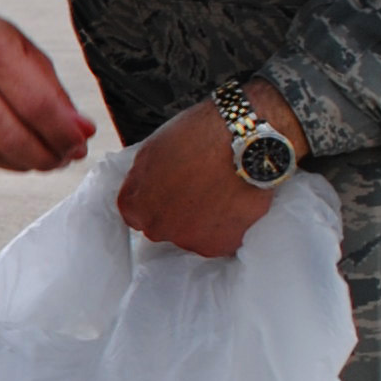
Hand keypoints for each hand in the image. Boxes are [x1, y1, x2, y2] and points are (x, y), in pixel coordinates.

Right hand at [0, 5, 95, 171]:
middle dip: (47, 157)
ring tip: (38, 155)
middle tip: (63, 157)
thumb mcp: (21, 49)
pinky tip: (5, 150)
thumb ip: (54, 93)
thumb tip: (82, 135)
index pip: (37, 106)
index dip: (64, 134)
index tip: (80, 144)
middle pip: (13, 139)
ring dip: (22, 163)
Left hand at [115, 83, 308, 258]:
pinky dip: (228, 226)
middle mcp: (158, 228)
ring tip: (221, 193)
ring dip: (204, 221)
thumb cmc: (200, 135)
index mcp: (136, 205)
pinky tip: (235, 203)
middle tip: (198, 189)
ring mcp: (190, 240)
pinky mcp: (221, 245)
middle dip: (177, 212)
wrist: (245, 139)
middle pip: (164, 227)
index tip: (169, 191)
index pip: (135, 214)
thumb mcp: (153, 148)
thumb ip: (141, 179)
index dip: (154, 200)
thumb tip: (143, 190)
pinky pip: (222, 240)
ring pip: (194, 235)